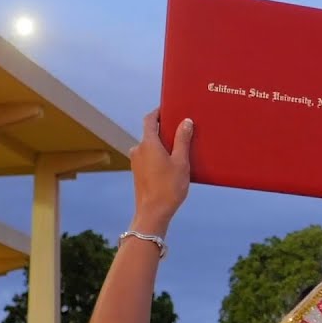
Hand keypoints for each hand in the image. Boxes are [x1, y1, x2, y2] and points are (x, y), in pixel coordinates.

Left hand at [129, 108, 191, 235]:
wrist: (153, 213)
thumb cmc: (168, 188)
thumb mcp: (181, 162)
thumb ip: (182, 140)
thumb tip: (185, 121)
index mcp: (148, 143)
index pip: (149, 119)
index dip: (158, 112)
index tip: (168, 109)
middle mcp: (138, 150)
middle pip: (150, 133)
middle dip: (164, 130)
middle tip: (180, 130)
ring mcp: (136, 162)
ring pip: (150, 147)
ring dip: (162, 145)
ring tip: (179, 149)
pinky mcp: (138, 173)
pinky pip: (148, 158)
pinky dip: (158, 156)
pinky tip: (171, 163)